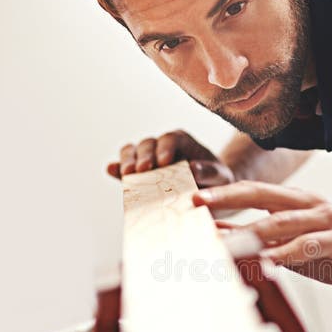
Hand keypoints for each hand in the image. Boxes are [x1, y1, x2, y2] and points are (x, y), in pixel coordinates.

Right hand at [106, 130, 234, 187]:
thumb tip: (193, 168)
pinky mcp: (138, 173)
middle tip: (142, 172)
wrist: (211, 193)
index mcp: (183, 141)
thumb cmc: (218, 181)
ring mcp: (148, 158)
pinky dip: (117, 167)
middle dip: (144, 156)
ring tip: (127, 174)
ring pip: (132, 151)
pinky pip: (124, 167)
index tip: (164, 163)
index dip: (165, 148)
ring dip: (128, 161)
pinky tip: (111, 171)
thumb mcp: (220, 176)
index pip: (171, 139)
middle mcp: (162, 145)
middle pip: (148, 143)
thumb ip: (209, 171)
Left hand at [193, 181, 331, 295]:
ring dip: (250, 232)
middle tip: (198, 203)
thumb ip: (264, 241)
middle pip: (263, 195)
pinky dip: (286, 254)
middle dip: (228, 199)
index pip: (255, 190)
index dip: (224, 193)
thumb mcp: (296, 245)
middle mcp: (311, 204)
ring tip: (224, 241)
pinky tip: (268, 262)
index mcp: (297, 200)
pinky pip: (309, 247)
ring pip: (282, 222)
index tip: (193, 197)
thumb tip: (223, 243)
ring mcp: (327, 221)